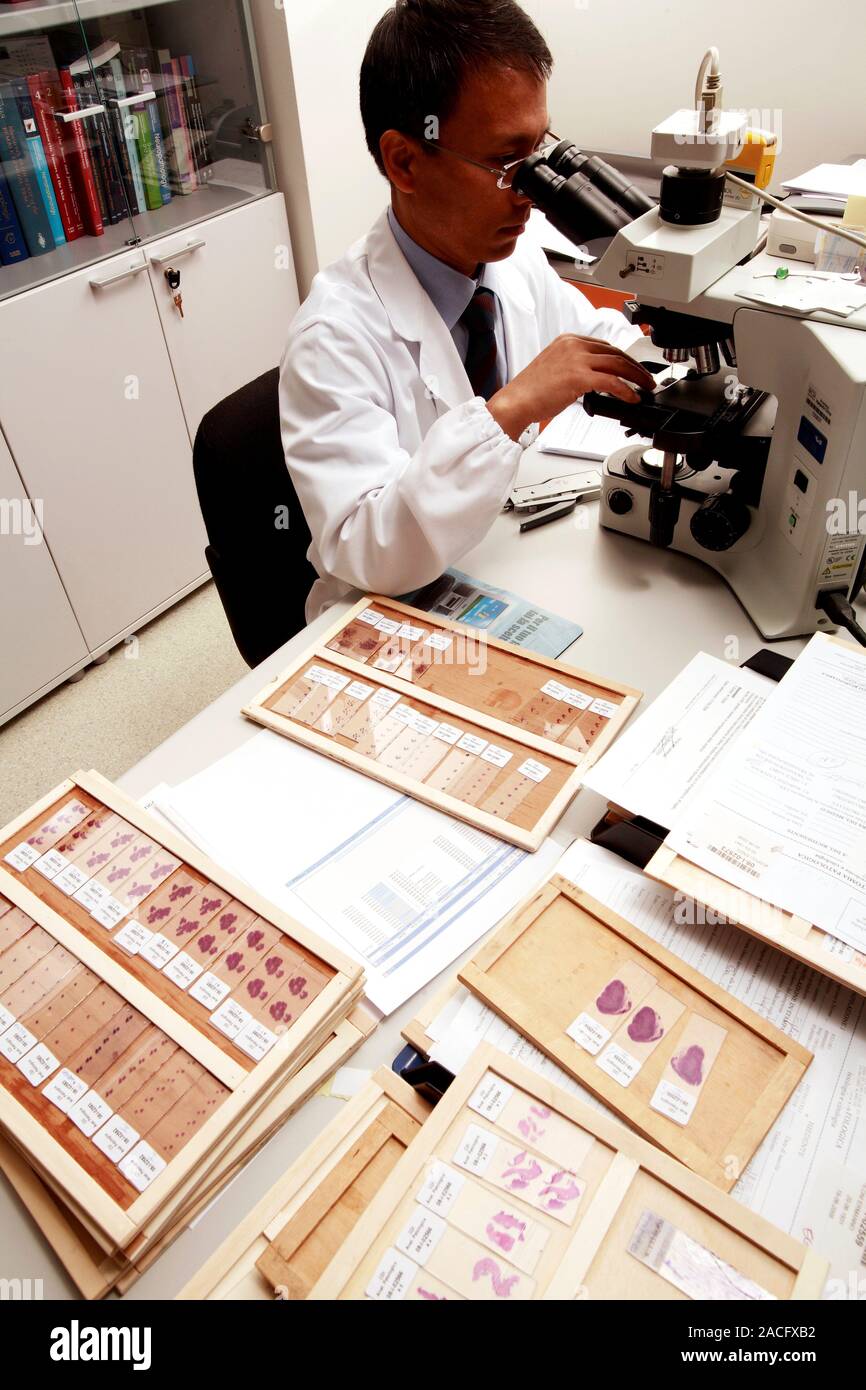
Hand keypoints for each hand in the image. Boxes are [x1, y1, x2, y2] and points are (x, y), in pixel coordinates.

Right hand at [487, 334, 654, 441]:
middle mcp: (574, 345)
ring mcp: (577, 359)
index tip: (632, 368)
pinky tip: (632, 398)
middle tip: (646, 378)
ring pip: (618, 364)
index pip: (604, 346)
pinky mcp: (579, 376)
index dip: (623, 358)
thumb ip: (575, 366)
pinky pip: (612, 381)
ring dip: (636, 377)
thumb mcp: (555, 368)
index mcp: (568, 340)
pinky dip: (626, 390)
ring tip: (645, 387)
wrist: (516, 401)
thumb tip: (596, 379)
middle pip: (615, 352)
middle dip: (635, 366)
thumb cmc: (530, 391)